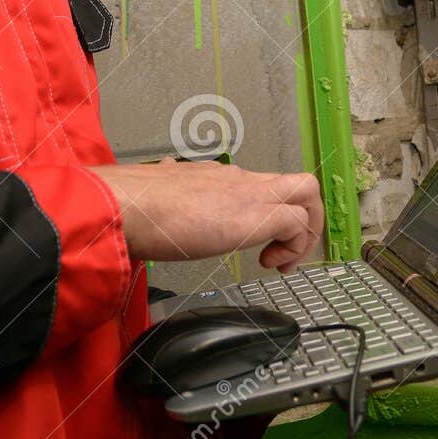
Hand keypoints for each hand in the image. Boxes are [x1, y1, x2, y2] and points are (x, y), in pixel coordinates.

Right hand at [90, 159, 323, 273]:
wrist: (129, 207)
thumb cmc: (134, 206)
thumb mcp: (158, 194)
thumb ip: (169, 188)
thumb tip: (163, 174)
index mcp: (216, 177)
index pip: (261, 184)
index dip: (270, 211)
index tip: (258, 240)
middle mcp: (240, 179)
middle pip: (296, 183)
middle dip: (304, 219)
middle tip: (285, 251)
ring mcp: (252, 193)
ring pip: (308, 193)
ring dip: (305, 232)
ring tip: (282, 262)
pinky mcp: (258, 214)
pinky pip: (298, 224)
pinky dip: (294, 247)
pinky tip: (269, 264)